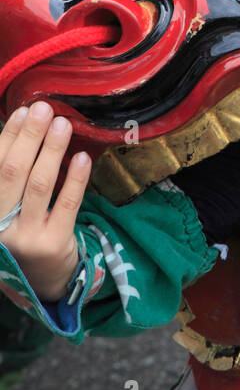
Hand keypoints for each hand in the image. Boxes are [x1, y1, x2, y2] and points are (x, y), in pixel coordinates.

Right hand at [0, 102, 89, 301]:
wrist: (40, 280)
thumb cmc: (22, 232)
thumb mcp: (6, 209)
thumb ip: (11, 177)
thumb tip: (24, 127)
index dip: (8, 137)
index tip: (23, 112)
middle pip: (13, 172)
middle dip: (29, 137)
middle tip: (43, 109)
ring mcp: (25, 236)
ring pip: (39, 185)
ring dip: (52, 150)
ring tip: (62, 124)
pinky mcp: (53, 244)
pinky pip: (67, 205)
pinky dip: (75, 179)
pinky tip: (82, 157)